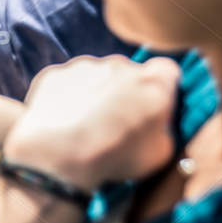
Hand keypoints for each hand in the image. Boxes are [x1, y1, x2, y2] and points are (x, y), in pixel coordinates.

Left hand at [5, 56, 179, 191]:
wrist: (56, 154)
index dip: (162, 87)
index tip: (155, 105)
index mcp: (153, 84)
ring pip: (97, 75)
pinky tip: (64, 120)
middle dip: (127, 91)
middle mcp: (119, 66)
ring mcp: (84, 67)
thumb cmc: (113, 156)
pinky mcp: (55, 73)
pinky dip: (69, 96)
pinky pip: (67, 82)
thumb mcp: (160, 153)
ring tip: (86, 124)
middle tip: (118, 120)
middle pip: (129, 72)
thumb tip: (157, 121)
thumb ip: (164, 127)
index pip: (167, 71)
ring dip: (97, 92)